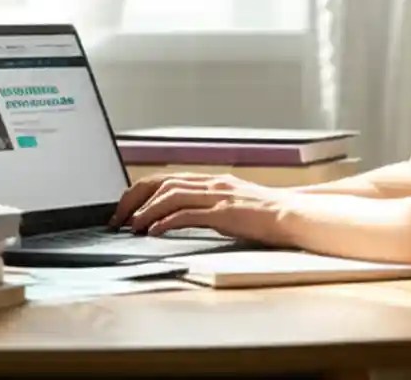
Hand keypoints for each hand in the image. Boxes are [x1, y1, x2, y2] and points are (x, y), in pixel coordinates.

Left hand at [109, 173, 290, 243]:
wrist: (292, 216)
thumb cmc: (264, 215)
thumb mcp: (230, 203)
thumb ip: (206, 205)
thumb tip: (177, 215)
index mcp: (211, 180)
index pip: (165, 178)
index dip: (140, 191)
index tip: (125, 208)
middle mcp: (211, 183)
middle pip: (161, 183)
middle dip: (134, 199)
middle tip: (118, 218)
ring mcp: (218, 196)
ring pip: (170, 195)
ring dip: (146, 211)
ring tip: (132, 226)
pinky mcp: (225, 213)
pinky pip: (187, 214)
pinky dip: (166, 222)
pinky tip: (154, 232)